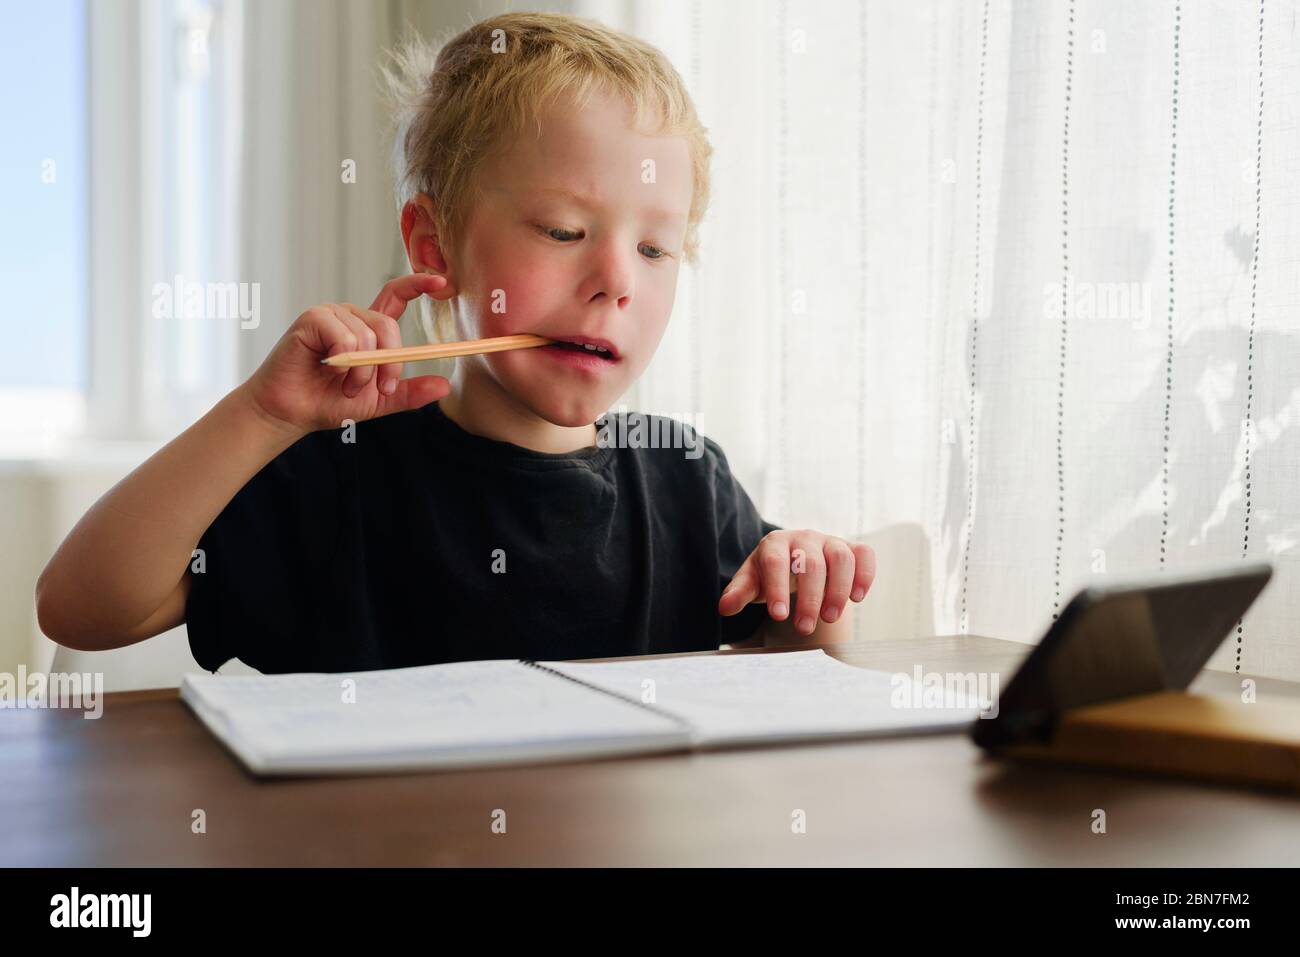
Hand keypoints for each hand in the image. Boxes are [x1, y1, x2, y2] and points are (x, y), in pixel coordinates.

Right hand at [240, 273, 452, 436]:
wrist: (292, 413)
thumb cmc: (328, 402)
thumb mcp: (379, 401)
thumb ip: (408, 392)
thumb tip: (445, 386)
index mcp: (368, 329)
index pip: (396, 295)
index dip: (418, 284)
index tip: (441, 281)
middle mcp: (351, 317)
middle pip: (388, 326)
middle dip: (390, 364)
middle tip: (380, 389)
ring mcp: (331, 315)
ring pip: (367, 336)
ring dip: (362, 372)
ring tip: (345, 387)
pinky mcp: (312, 318)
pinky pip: (345, 337)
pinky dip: (344, 361)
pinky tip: (330, 371)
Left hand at [717, 530, 876, 636]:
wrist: (794, 560)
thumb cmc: (770, 574)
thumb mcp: (752, 582)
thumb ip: (739, 593)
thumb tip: (725, 607)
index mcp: (775, 543)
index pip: (776, 563)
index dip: (778, 589)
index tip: (779, 616)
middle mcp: (803, 538)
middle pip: (810, 563)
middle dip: (809, 598)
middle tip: (804, 628)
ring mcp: (829, 541)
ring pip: (840, 558)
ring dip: (838, 589)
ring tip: (830, 617)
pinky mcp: (851, 549)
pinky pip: (864, 554)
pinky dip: (865, 574)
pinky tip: (857, 598)